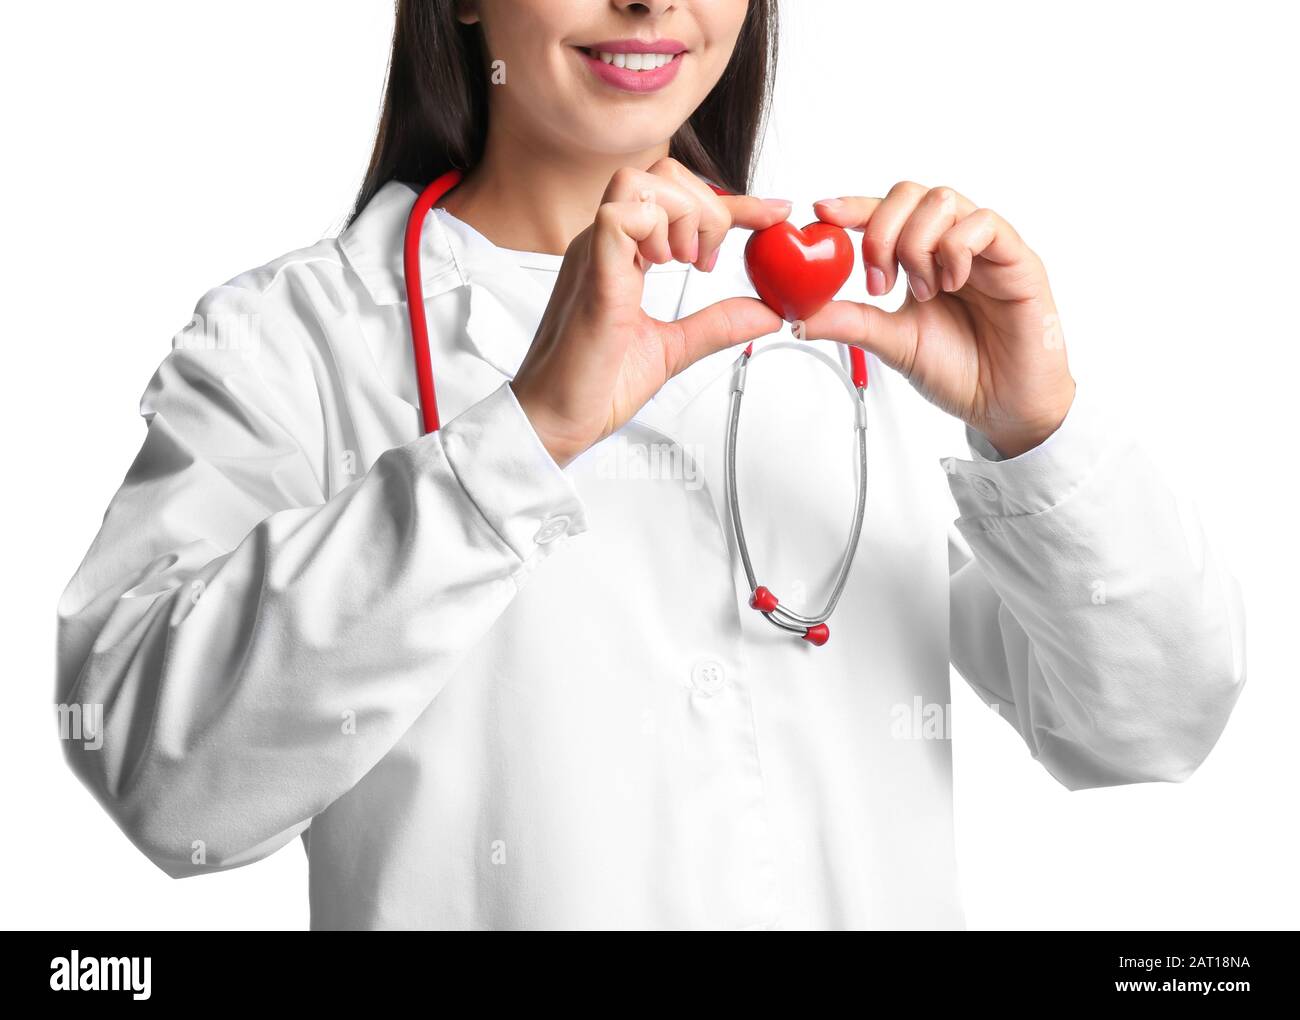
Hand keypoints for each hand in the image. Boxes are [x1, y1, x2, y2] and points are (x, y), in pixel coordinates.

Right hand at [511, 158, 789, 465]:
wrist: (557, 422)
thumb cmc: (595, 386)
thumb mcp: (674, 348)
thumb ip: (718, 325)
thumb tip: (767, 312)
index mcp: (622, 256)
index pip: (679, 200)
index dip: (735, 201)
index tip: (774, 213)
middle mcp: (605, 246)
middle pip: (660, 173)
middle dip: (706, 206)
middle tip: (711, 262)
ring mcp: (595, 256)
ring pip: (639, 182)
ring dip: (681, 214)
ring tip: (688, 264)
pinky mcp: (593, 278)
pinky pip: (617, 218)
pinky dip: (653, 230)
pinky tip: (663, 266)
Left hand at [803, 182, 1075, 457]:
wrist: (1003, 406)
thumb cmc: (958, 371)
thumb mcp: (891, 342)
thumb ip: (850, 321)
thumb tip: (799, 315)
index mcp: (920, 258)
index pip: (884, 212)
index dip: (852, 207)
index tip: (822, 214)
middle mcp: (951, 244)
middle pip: (909, 193)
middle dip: (882, 231)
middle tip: (878, 281)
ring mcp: (984, 247)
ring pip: (941, 200)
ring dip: (918, 244)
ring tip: (922, 292)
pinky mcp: (1017, 258)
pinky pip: (983, 223)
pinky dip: (955, 249)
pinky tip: (951, 285)